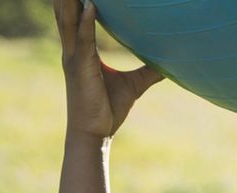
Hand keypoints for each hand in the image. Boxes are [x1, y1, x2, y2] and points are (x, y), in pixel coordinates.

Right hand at [55, 0, 163, 138]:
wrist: (94, 135)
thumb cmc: (108, 110)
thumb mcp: (134, 85)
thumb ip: (148, 71)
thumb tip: (169, 64)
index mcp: (82, 52)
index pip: (78, 18)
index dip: (78, 0)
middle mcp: (74, 51)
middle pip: (67, 14)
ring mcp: (74, 59)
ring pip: (69, 21)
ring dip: (71, 1)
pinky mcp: (80, 69)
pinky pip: (84, 41)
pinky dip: (86, 22)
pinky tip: (91, 6)